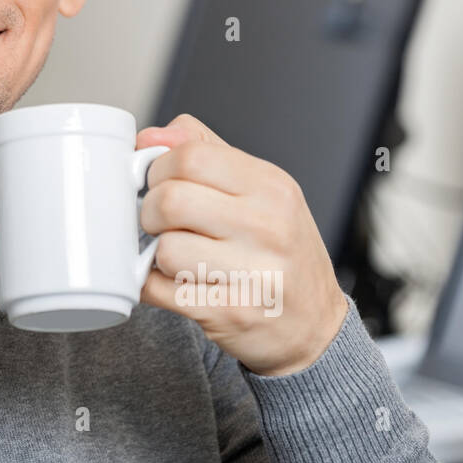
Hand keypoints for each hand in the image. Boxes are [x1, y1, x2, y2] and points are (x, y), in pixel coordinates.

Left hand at [137, 114, 348, 376]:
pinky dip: (152, 286)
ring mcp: (253, 273)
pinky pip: (160, 290)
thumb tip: (150, 135)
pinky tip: (172, 283)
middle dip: (148, 212)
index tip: (156, 184)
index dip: (157, 169)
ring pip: (163, 249)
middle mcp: (267, 227)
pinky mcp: (231, 313)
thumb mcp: (259, 191)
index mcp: (271, 187)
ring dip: (155, 255)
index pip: (189, 156)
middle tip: (157, 223)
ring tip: (176, 257)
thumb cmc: (278, 252)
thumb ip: (205, 152)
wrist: (315, 327)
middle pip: (168, 201)